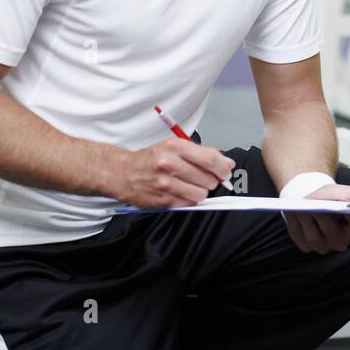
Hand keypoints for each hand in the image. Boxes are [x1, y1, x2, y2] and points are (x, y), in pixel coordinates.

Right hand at [112, 138, 234, 207]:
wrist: (122, 172)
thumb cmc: (151, 158)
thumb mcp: (175, 146)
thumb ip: (202, 153)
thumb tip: (227, 164)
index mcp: (175, 147)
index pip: (210, 159)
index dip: (223, 168)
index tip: (226, 171)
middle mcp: (169, 164)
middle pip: (208, 178)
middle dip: (212, 180)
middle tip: (204, 178)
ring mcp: (165, 183)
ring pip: (201, 193)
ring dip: (201, 191)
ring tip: (191, 185)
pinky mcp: (162, 199)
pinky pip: (188, 203)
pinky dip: (189, 199)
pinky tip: (181, 192)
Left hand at [283, 183, 349, 254]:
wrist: (312, 202)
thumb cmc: (332, 198)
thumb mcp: (347, 192)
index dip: (349, 212)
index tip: (340, 204)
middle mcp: (342, 242)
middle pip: (330, 230)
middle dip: (321, 214)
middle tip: (313, 202)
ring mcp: (324, 247)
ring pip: (312, 235)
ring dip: (304, 219)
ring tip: (301, 207)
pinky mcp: (307, 247)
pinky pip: (299, 237)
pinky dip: (295, 224)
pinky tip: (296, 215)